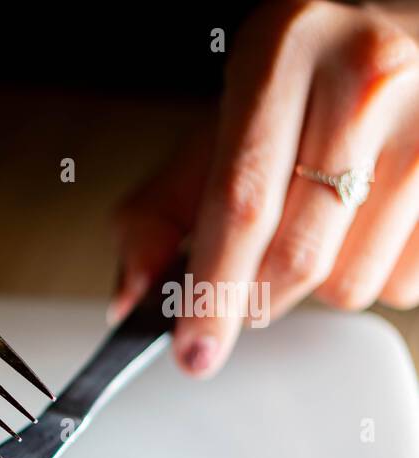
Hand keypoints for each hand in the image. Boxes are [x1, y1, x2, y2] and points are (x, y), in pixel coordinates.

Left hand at [111, 0, 418, 377]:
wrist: (397, 38)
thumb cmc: (300, 88)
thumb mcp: (217, 126)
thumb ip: (158, 211)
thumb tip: (133, 295)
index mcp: (283, 57)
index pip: (241, 203)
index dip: (212, 291)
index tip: (193, 351)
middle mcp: (366, 79)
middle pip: (296, 256)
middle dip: (255, 297)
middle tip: (243, 283)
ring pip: (351, 281)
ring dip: (317, 282)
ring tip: (316, 222)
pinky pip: (402, 284)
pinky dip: (371, 274)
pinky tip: (363, 222)